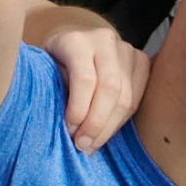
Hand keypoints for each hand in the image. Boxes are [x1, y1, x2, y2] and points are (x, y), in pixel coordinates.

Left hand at [32, 11, 149, 151]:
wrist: (73, 44)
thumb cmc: (53, 63)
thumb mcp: (44, 72)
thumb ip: (54, 91)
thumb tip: (67, 129)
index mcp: (75, 40)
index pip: (84, 78)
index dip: (78, 109)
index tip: (69, 131)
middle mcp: (103, 40)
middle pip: (110, 89)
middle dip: (96, 123)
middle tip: (82, 145)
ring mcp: (126, 49)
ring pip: (126, 98)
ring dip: (109, 127)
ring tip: (92, 144)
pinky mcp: (141, 61)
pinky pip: (138, 99)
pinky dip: (122, 121)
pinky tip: (106, 132)